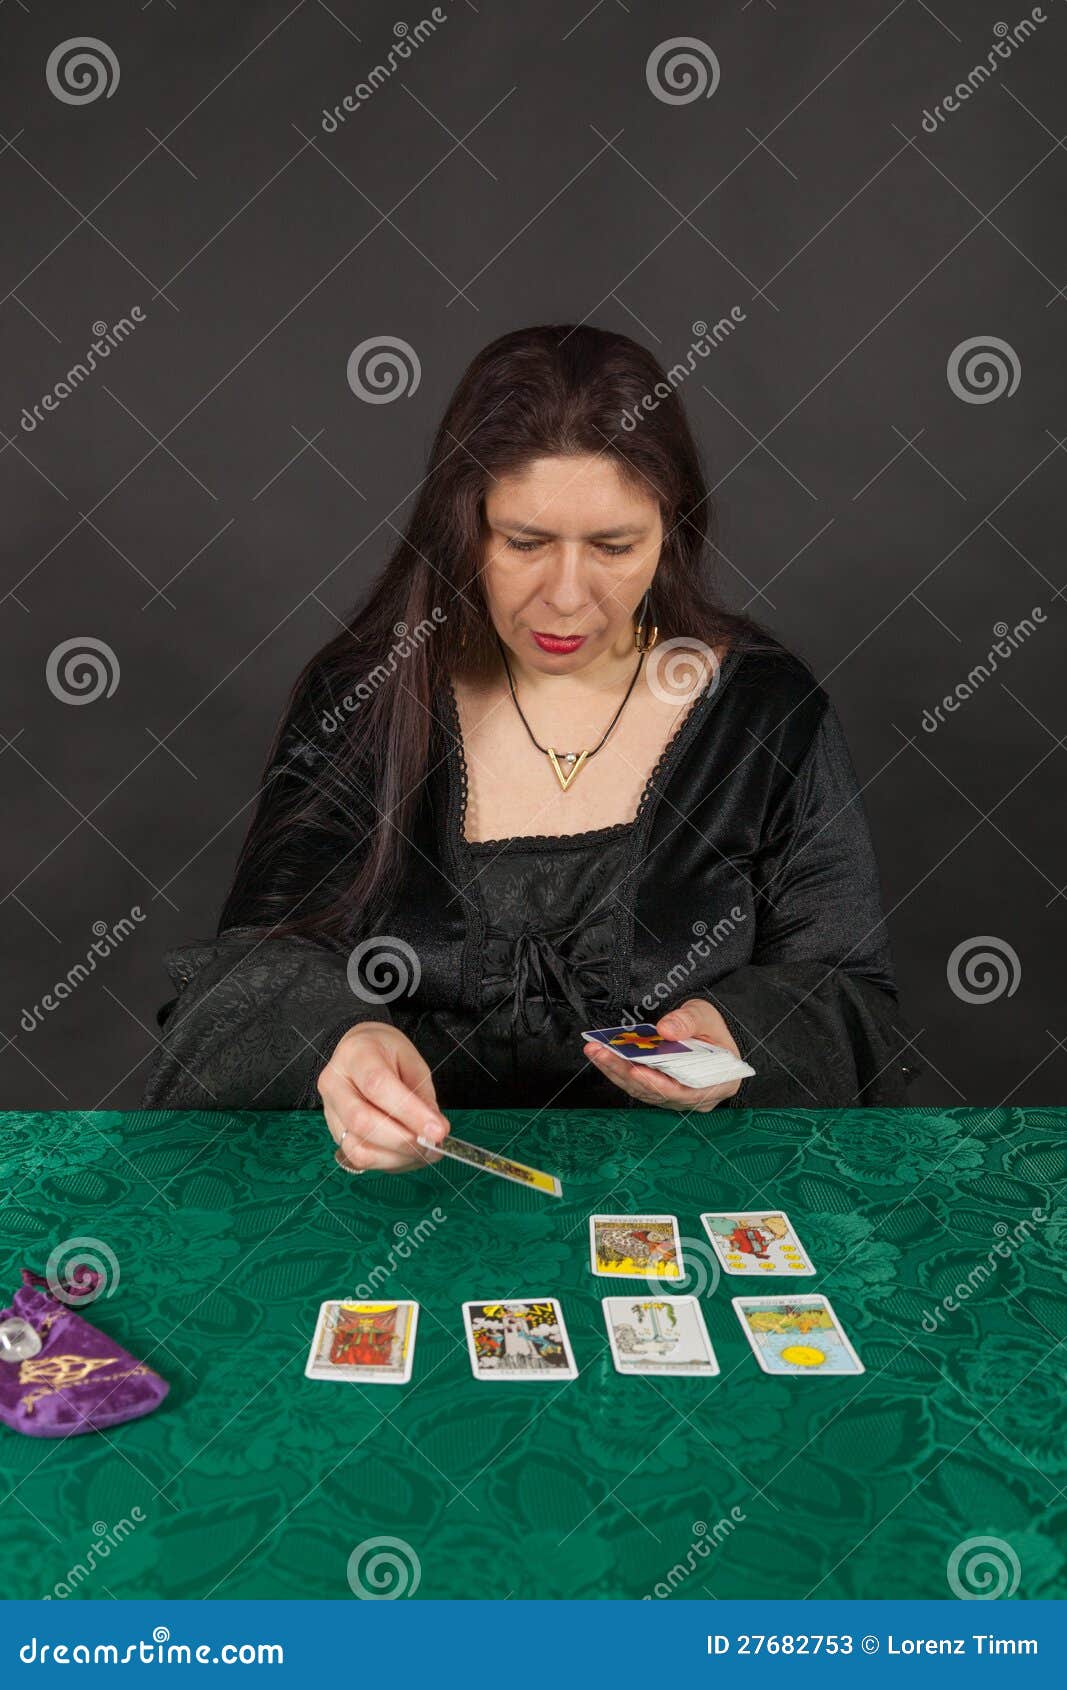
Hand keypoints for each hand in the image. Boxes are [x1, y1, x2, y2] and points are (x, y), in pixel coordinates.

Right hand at [317, 1022, 449, 1173]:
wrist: (361, 1053)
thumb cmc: (389, 1055)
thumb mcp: (413, 1064)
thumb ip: (423, 1097)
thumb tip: (436, 1132)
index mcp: (354, 1055)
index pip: (378, 1086)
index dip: (409, 1112)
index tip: (438, 1130)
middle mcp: (334, 1084)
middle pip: (361, 1121)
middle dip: (402, 1140)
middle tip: (432, 1145)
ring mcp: (329, 1112)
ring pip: (357, 1148)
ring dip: (396, 1157)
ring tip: (423, 1150)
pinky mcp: (335, 1135)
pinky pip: (358, 1159)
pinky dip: (388, 1162)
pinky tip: (407, 1154)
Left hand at [583, 998, 742, 1114]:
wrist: (706, 1032)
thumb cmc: (711, 1028)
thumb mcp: (705, 1016)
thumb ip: (688, 1021)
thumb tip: (666, 1030)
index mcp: (720, 1083)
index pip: (688, 1091)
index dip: (660, 1085)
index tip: (636, 1071)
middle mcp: (696, 1097)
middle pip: (657, 1092)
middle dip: (626, 1072)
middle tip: (603, 1053)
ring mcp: (675, 1097)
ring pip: (642, 1090)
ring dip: (616, 1070)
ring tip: (596, 1051)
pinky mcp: (658, 1091)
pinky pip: (636, 1084)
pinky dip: (618, 1069)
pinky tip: (602, 1055)